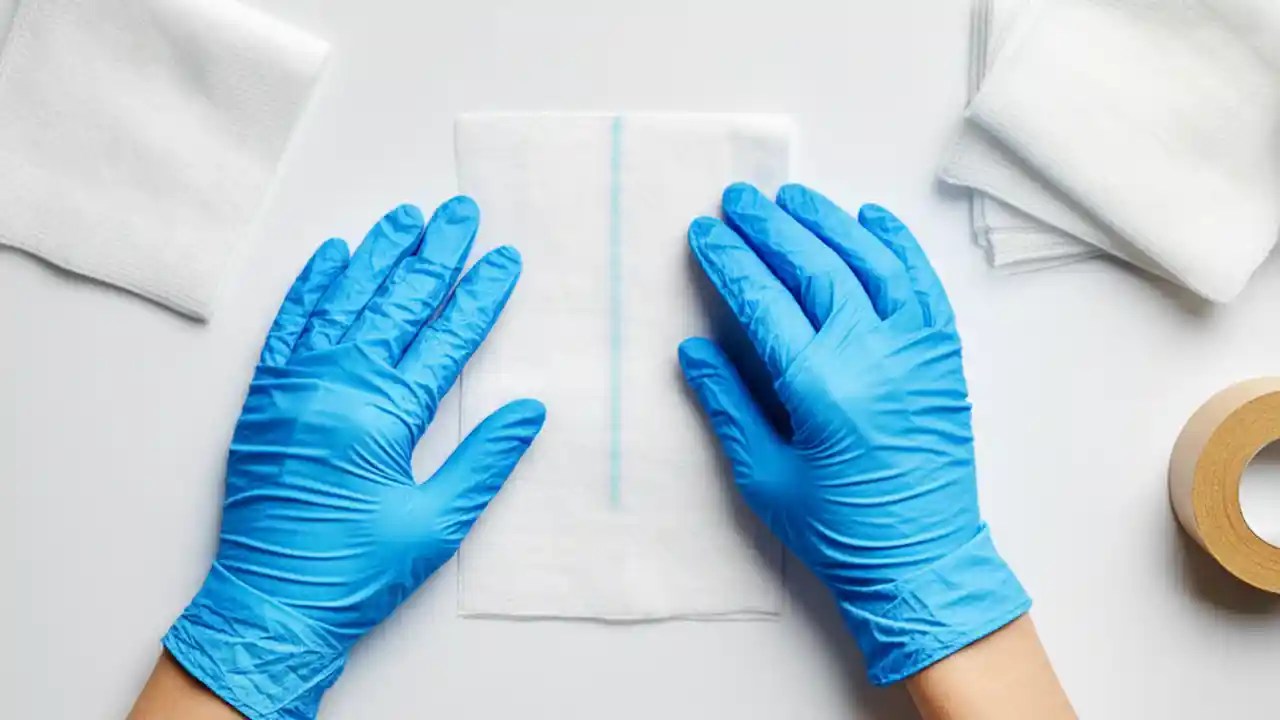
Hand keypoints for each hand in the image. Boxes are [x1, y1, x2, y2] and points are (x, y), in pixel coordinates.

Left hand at [163, 199, 544, 718]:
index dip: (480, 296)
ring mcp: (295, 386)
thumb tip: (529, 410)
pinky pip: (288, 326)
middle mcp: (337, 385)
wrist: (268, 605)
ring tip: (407, 216)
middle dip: (435, 255)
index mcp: (384, 414)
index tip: (504, 259)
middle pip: (397, 304)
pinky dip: (310, 288)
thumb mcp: (436, 525)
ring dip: (378, 256)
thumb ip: (484, 461)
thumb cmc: (356, 572)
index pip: (446, 338)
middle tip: (461, 213)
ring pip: (343, 302)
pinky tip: (333, 256)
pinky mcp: (264, 398)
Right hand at [679, 183, 1028, 684]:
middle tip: (738, 199)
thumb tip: (694, 349)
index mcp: (818, 384)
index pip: (763, 300)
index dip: (729, 261)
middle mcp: (870, 353)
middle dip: (770, 227)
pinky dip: (897, 244)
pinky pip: (922, 282)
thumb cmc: (838, 530)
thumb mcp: (764, 477)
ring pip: (869, 261)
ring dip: (827, 222)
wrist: (923, 562)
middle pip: (814, 266)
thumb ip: (729, 406)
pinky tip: (870, 220)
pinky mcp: (943, 356)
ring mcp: (915, 349)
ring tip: (792, 197)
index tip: (704, 233)